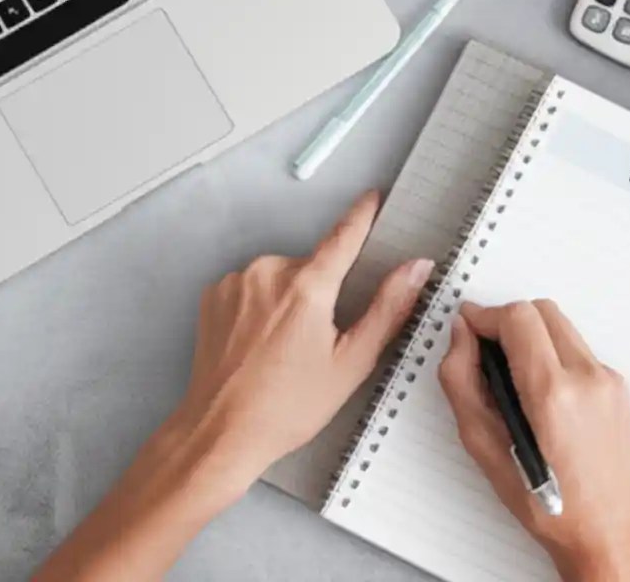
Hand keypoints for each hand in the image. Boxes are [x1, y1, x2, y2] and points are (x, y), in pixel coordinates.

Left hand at [172, 190, 433, 496]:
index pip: (344, 235)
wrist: (220, 432)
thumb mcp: (351, 362)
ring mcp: (236, 282)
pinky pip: (251, 287)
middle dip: (321, 293)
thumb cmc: (284, 407)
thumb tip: (415, 269)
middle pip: (312, 265)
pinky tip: (260, 344)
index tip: (374, 197)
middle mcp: (268, 273)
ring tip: (282, 350)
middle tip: (317, 341)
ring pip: (280, 277)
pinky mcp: (214, 295)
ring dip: (289, 300)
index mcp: (307, 287)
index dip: (362, 214)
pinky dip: (260, 307)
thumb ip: (388, 308)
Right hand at [439, 301, 629, 581]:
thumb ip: (463, 384)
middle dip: (508, 321)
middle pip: (542, 311)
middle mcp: (589, 378)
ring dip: (532, 337)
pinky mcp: (620, 389)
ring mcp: (610, 381)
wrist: (612, 535)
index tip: (467, 325)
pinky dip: (554, 357)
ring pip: (562, 328)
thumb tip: (460, 338)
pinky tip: (540, 396)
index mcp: (554, 393)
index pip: (517, 317)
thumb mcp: (486, 450)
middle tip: (485, 351)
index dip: (485, 315)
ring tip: (512, 379)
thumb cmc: (552, 507)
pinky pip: (579, 352)